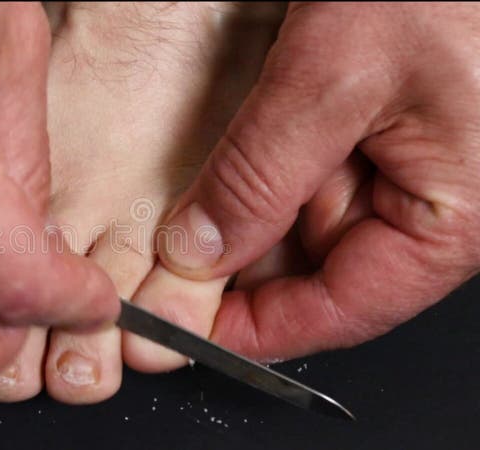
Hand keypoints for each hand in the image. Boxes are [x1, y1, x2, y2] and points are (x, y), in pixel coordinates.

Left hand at [158, 2, 479, 360]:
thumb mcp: (335, 79)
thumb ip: (262, 175)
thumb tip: (199, 251)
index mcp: (451, 219)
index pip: (339, 311)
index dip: (255, 331)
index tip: (186, 332)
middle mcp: (430, 201)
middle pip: (312, 268)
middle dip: (234, 264)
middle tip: (159, 262)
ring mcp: (401, 164)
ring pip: (301, 219)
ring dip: (241, 211)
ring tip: (180, 205)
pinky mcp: (376, 129)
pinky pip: (306, 170)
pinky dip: (260, 169)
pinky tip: (219, 161)